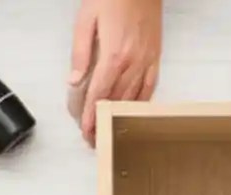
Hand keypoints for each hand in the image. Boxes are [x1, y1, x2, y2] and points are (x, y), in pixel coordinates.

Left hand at [69, 0, 161, 144]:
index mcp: (113, 55)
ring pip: (133, 97)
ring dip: (121, 117)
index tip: (86, 131)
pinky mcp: (155, 56)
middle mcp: (132, 62)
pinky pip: (150, 86)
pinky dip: (141, 102)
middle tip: (94, 138)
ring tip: (110, 130)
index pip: (99, 95)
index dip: (91, 116)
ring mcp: (147, 61)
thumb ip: (80, 52)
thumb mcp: (85, 19)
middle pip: (116, 101)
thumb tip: (74, 80)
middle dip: (104, 122)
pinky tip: (133, 111)